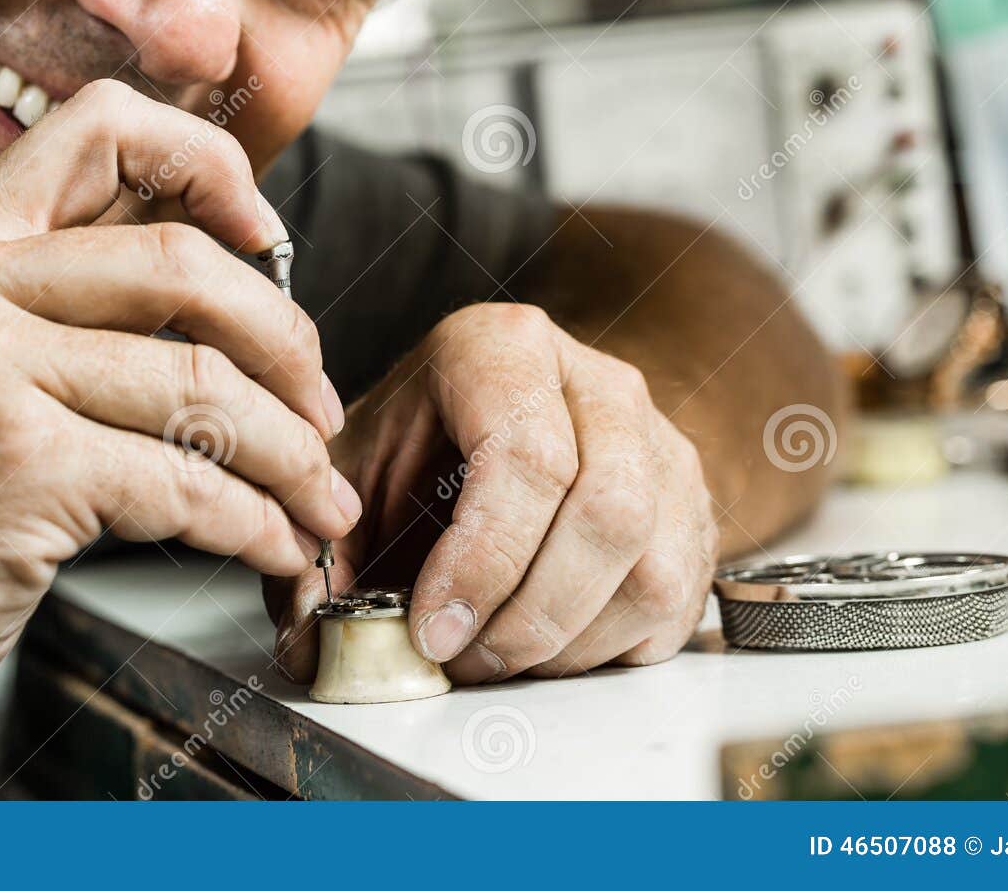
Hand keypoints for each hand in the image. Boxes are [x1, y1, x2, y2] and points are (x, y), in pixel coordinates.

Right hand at [0, 80, 359, 743]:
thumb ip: (55, 296)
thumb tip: (213, 268)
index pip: (104, 127)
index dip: (211, 163)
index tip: (266, 230)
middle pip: (184, 261)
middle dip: (285, 338)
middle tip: (317, 402)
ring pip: (202, 385)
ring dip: (287, 453)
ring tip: (317, 494)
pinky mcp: (21, 468)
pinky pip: (187, 483)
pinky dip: (253, 523)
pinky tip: (271, 543)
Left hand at [267, 304, 715, 684]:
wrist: (514, 417)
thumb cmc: (426, 441)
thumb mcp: (355, 469)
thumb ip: (323, 547)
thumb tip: (312, 638)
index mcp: (503, 348)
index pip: (527, 455)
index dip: (483, 561)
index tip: (433, 628)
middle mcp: (598, 383)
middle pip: (606, 514)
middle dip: (530, 617)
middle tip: (464, 659)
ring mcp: (660, 442)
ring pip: (652, 567)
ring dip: (570, 644)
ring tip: (501, 655)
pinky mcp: (694, 505)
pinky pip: (680, 601)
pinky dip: (613, 649)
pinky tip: (550, 643)